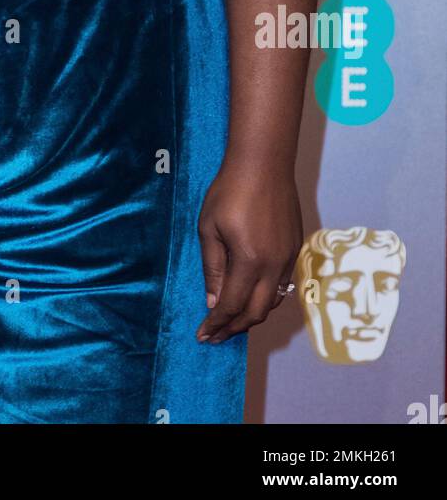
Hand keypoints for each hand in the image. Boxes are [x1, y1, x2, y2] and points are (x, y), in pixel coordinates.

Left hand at [195, 158, 301, 343]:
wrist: (264, 163)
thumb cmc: (230, 190)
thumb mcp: (209, 228)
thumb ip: (212, 268)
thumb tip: (214, 302)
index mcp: (249, 260)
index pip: (232, 306)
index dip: (217, 324)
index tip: (203, 336)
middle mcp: (274, 265)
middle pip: (257, 312)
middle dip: (234, 328)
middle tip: (216, 335)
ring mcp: (289, 258)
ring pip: (273, 301)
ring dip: (252, 315)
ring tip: (231, 320)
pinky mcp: (296, 249)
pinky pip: (282, 285)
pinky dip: (266, 298)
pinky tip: (252, 295)